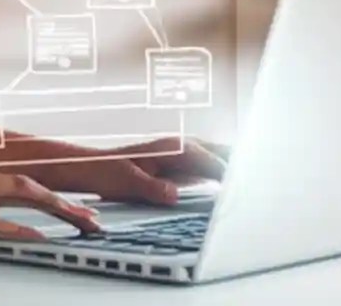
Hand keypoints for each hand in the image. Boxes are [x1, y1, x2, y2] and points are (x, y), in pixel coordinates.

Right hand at [0, 161, 102, 246]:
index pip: (16, 184)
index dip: (49, 196)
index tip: (73, 208)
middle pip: (30, 186)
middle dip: (66, 202)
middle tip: (93, 218)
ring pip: (21, 194)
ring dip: (57, 209)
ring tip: (83, 223)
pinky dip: (19, 228)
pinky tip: (39, 237)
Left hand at [28, 138, 228, 205]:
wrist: (84, 167)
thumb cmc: (102, 170)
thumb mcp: (126, 182)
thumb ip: (152, 188)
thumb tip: (174, 194)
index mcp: (169, 147)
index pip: (208, 158)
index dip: (227, 171)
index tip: (241, 182)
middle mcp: (174, 146)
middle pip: (215, 149)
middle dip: (236, 158)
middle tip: (257, 172)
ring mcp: (173, 153)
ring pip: (210, 154)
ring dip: (227, 161)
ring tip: (248, 174)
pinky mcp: (169, 164)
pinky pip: (200, 163)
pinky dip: (214, 169)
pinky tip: (221, 179)